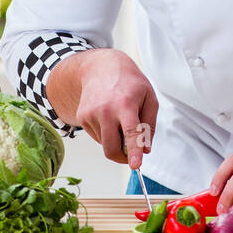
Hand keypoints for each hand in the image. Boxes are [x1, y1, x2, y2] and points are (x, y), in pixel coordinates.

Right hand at [72, 50, 159, 168]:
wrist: (100, 67)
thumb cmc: (129, 83)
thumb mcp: (149, 97)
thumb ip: (150, 125)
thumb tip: (146, 149)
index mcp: (125, 104)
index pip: (131, 132)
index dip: (134, 151)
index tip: (135, 165)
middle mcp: (105, 110)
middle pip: (112, 148)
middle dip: (123, 157)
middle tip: (131, 153)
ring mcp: (91, 114)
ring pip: (105, 144)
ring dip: (115, 140)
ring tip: (119, 119)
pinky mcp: (82, 118)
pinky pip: (97, 137)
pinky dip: (105, 134)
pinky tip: (108, 117)